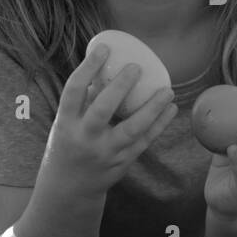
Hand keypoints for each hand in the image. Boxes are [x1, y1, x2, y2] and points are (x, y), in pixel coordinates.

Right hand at [40, 42, 177, 200]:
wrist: (69, 188)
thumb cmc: (68, 144)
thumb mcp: (66, 123)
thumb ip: (85, 100)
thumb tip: (108, 66)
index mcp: (66, 123)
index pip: (74, 91)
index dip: (88, 68)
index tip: (104, 48)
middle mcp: (84, 139)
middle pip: (102, 110)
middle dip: (120, 87)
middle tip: (136, 67)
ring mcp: (105, 153)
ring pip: (131, 130)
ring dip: (152, 109)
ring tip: (167, 90)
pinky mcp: (122, 163)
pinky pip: (144, 141)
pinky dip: (159, 124)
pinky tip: (170, 108)